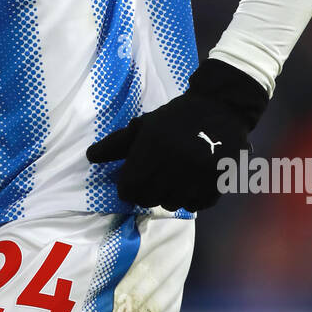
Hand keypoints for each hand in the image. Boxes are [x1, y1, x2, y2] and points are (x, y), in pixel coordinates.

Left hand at [85, 59, 268, 211]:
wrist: (221, 107)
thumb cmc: (176, 117)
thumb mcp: (143, 125)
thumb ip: (116, 144)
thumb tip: (90, 157)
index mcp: (152, 148)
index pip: (130, 188)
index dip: (128, 187)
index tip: (133, 180)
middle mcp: (174, 164)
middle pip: (150, 199)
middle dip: (147, 193)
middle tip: (153, 181)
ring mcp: (197, 175)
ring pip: (173, 204)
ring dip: (169, 196)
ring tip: (173, 180)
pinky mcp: (218, 182)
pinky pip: (197, 205)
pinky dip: (192, 198)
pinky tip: (192, 183)